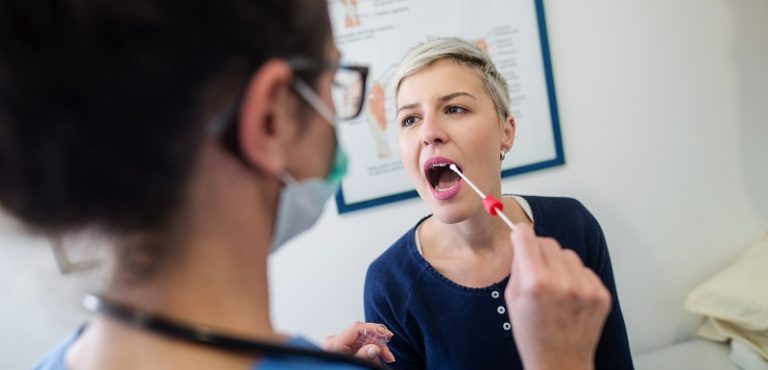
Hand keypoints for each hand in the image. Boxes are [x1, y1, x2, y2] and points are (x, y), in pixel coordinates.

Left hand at [321, 321, 395, 363]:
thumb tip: (375, 348)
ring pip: (361, 340)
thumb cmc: (334, 368)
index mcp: (334, 343)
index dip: (374, 329)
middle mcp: (334, 341)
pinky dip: (366, 352)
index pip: (357, 328)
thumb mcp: (352, 364)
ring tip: (379, 361)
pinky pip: (356, 346)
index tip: (387, 335)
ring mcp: (336, 344)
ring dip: (374, 350)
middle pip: (362, 334)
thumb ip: (363, 356)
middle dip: (377, 344)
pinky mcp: (339, 349)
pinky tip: (372, 360)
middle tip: (388, 356)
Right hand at [504, 224, 610, 369]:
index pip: (527, 237)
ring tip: (555, 287)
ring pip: (569, 254)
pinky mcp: (601, 295)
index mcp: (535, 282)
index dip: (521, 235)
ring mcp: (585, 289)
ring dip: (559, 264)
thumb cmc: (533, 335)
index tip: (521, 236)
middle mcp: (563, 282)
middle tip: (536, 267)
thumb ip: (518, 267)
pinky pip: (585, 270)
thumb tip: (523, 243)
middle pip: (549, 242)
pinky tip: (570, 297)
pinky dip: (576, 277)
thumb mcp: (512, 299)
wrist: (560, 362)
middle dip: (539, 251)